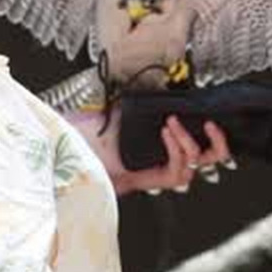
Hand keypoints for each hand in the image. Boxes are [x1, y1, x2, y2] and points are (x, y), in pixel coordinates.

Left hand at [64, 109, 233, 195]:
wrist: (55, 143)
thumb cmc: (76, 131)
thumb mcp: (111, 113)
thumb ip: (133, 107)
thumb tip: (155, 91)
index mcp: (148, 150)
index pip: (189, 148)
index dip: (204, 135)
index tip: (206, 115)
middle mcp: (152, 165)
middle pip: (200, 164)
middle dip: (216, 146)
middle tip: (213, 126)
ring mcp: (147, 175)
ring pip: (191, 170)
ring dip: (191, 144)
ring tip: (175, 123)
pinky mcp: (139, 181)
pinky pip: (173, 173)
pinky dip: (176, 151)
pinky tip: (168, 132)